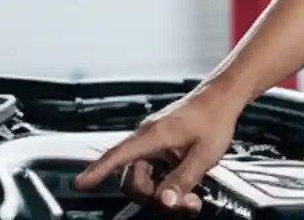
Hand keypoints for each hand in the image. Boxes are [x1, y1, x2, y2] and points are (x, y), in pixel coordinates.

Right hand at [73, 85, 241, 215]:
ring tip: (191, 199)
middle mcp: (148, 137)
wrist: (223, 97)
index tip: (80, 183)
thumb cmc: (214, 118)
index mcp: (153, 136)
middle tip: (185, 204)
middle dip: (154, 197)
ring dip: (163, 192)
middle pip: (134, 179)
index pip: (117, 155)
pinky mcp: (162, 145)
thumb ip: (182, 179)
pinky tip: (186, 184)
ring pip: (145, 177)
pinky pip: (155, 170)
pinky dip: (167, 182)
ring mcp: (154, 141)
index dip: (97, 171)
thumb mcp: (203, 155)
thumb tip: (164, 201)